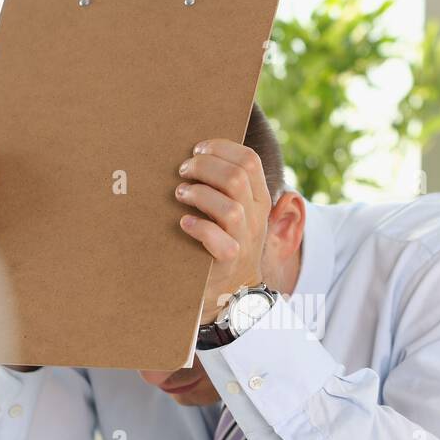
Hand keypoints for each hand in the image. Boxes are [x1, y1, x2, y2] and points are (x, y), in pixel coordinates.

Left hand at [175, 138, 270, 323]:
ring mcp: (245, 239)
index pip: (249, 160)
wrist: (232, 291)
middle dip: (204, 167)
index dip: (221, 148)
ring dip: (199, 195)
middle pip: (237, 177)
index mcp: (258, 198)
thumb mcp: (236, 212)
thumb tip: (194, 155)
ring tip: (180, 194)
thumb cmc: (224, 241)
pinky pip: (218, 240)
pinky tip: (184, 223)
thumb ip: (225, 187)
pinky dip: (198, 227)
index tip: (197, 149)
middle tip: (182, 171)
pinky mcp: (229, 260)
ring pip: (230, 208)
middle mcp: (256, 216)